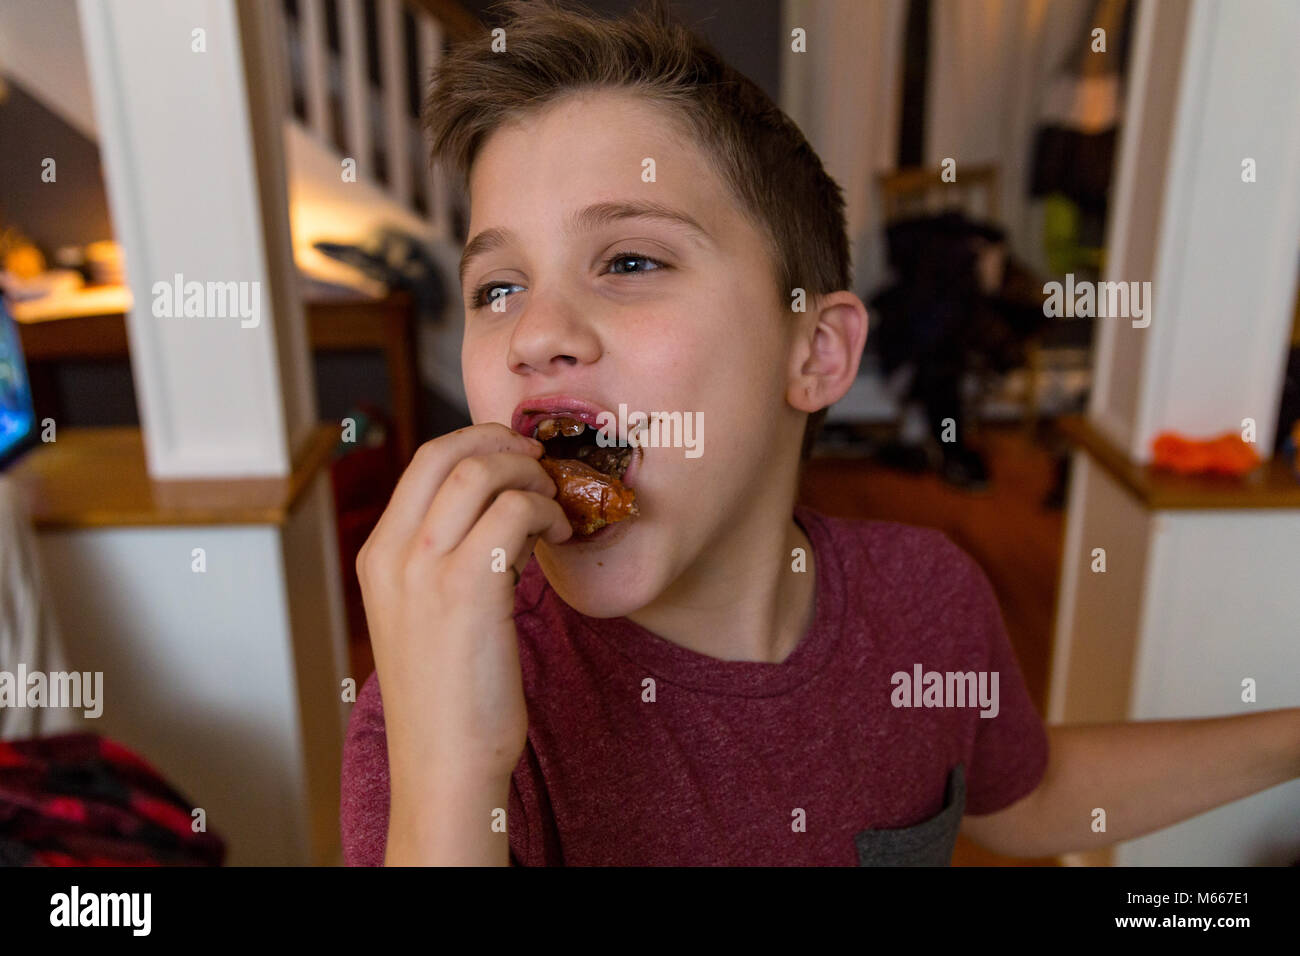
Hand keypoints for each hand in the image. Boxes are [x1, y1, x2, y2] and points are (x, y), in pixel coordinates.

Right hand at [356, 423, 571, 790]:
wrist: (443, 764)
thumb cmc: (447, 697)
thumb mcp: (421, 616)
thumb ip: (441, 560)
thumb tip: (495, 510)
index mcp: (377, 557)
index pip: (422, 462)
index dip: (476, 443)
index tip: (514, 454)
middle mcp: (392, 555)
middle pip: (447, 452)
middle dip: (503, 442)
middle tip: (540, 463)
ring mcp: (425, 570)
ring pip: (483, 474)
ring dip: (532, 478)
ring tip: (555, 507)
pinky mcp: (468, 589)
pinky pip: (514, 514)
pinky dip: (546, 512)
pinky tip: (560, 535)